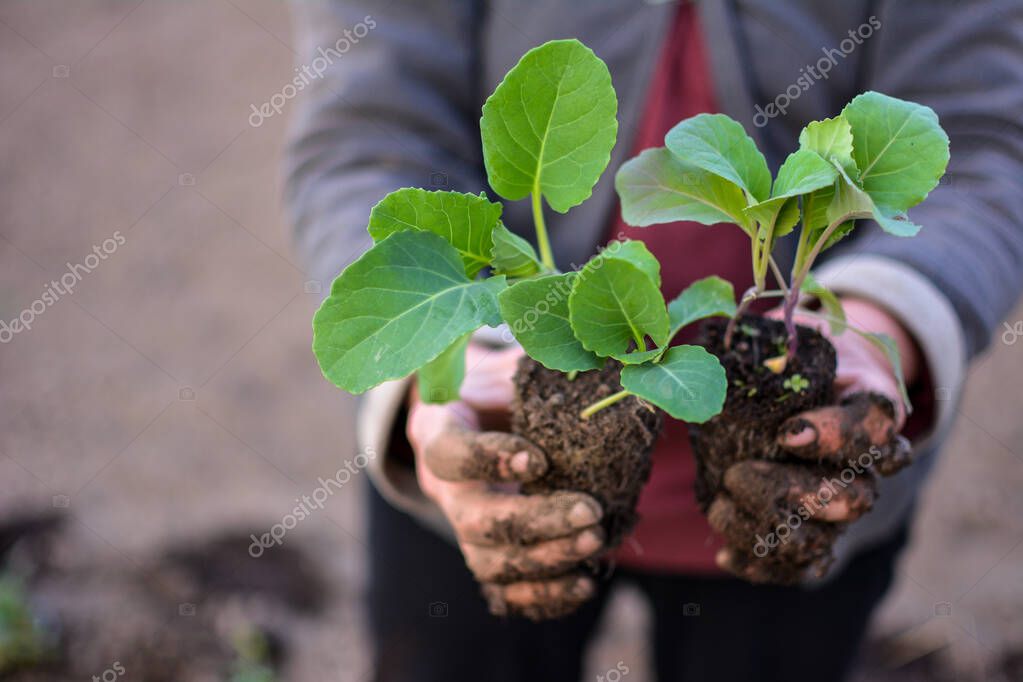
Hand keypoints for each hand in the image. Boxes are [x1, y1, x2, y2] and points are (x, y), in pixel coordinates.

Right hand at [408, 343, 604, 618]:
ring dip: (544, 560)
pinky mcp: (488, 556)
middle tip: (589, 511)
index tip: (536, 458)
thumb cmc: (499, 387)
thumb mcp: (509, 366)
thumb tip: (592, 359)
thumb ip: (535, 365)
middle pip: (475, 521)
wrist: (480, 420)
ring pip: (490, 562)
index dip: (488, 459)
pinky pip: (505, 593)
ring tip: (597, 542)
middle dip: (535, 521)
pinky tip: (586, 583)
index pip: (450, 453)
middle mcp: (445, 488)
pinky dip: (543, 597)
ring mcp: (464, 528)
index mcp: (440, 432)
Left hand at [710, 298, 918, 582]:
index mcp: (871, 407)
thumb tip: (712, 350)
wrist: (809, 388)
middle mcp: (868, 467)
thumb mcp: (789, 338)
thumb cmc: (796, 359)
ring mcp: (842, 507)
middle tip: (737, 473)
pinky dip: (762, 566)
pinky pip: (800, 567)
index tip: (785, 433)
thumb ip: (768, 345)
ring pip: (822, 540)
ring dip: (765, 529)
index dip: (833, 437)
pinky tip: (725, 554)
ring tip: (720, 505)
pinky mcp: (816, 533)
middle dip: (787, 493)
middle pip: (851, 500)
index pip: (873, 429)